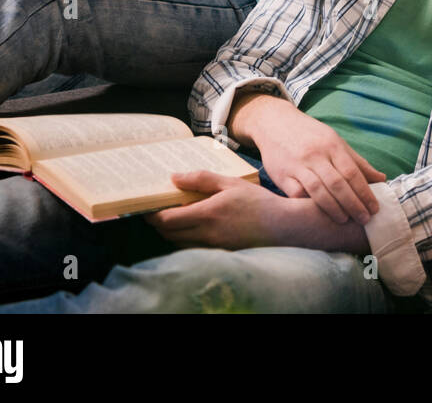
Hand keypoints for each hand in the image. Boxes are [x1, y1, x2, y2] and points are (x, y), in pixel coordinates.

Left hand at [144, 171, 304, 248]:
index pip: (167, 221)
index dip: (152, 216)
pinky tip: (195, 226)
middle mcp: (206, 234)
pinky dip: (187, 239)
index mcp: (207, 214)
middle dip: (159, 224)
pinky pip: (194, 248)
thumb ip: (201, 179)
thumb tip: (174, 177)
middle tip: (160, 210)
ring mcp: (213, 247)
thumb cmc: (258, 202)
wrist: (283, 227)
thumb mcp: (231, 183)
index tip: (148, 207)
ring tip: (177, 216)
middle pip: (169, 235)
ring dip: (173, 232)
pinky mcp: (219, 253)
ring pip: (179, 244)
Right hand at [235, 95, 386, 224]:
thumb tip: (382, 179)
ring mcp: (297, 165)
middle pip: (338, 184)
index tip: (375, 208)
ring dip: (333, 208)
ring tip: (344, 220)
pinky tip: (318, 215)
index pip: (353, 173)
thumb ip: (357, 162)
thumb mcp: (335, 142)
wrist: (275, 122)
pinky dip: (307, 204)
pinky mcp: (281, 175)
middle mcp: (316, 155)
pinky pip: (296, 193)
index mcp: (332, 146)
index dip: (365, 192)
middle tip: (364, 219)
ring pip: (318, 190)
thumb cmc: (311, 135)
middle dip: (353, 204)